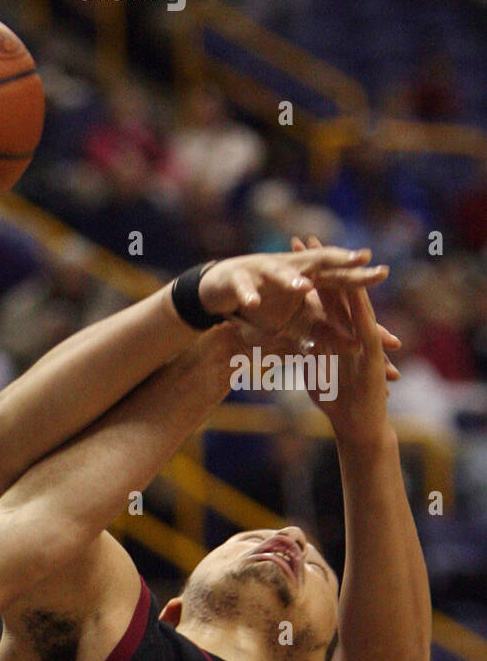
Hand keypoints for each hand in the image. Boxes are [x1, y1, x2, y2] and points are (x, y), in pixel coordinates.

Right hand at [199, 248, 387, 349]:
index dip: (360, 279)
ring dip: (291, 281)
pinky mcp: (239, 280)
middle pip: (320, 263)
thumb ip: (328, 334)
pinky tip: (253, 304)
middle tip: (361, 260)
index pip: (341, 279)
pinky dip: (248, 296)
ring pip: (281, 274)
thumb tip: (359, 348)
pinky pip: (245, 289)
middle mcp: (293, 269)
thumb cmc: (269, 304)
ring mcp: (264, 272)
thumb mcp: (299, 323)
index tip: (383, 273)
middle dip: (339, 262)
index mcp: (312, 278)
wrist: (225, 289)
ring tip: (304, 288)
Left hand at [290, 235, 400, 443]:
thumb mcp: (315, 371)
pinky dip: (358, 303)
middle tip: (302, 236)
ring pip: (350, 298)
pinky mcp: (372, 348)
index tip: (288, 252)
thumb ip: (306, 355)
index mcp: (333, 330)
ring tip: (321, 250)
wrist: (359, 424)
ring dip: (338, 274)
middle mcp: (349, 327)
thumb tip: (291, 347)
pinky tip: (350, 284)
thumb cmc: (337, 402)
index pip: (316, 294)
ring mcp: (363, 335)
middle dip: (316, 263)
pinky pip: (365, 322)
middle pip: (330, 288)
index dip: (302, 273)